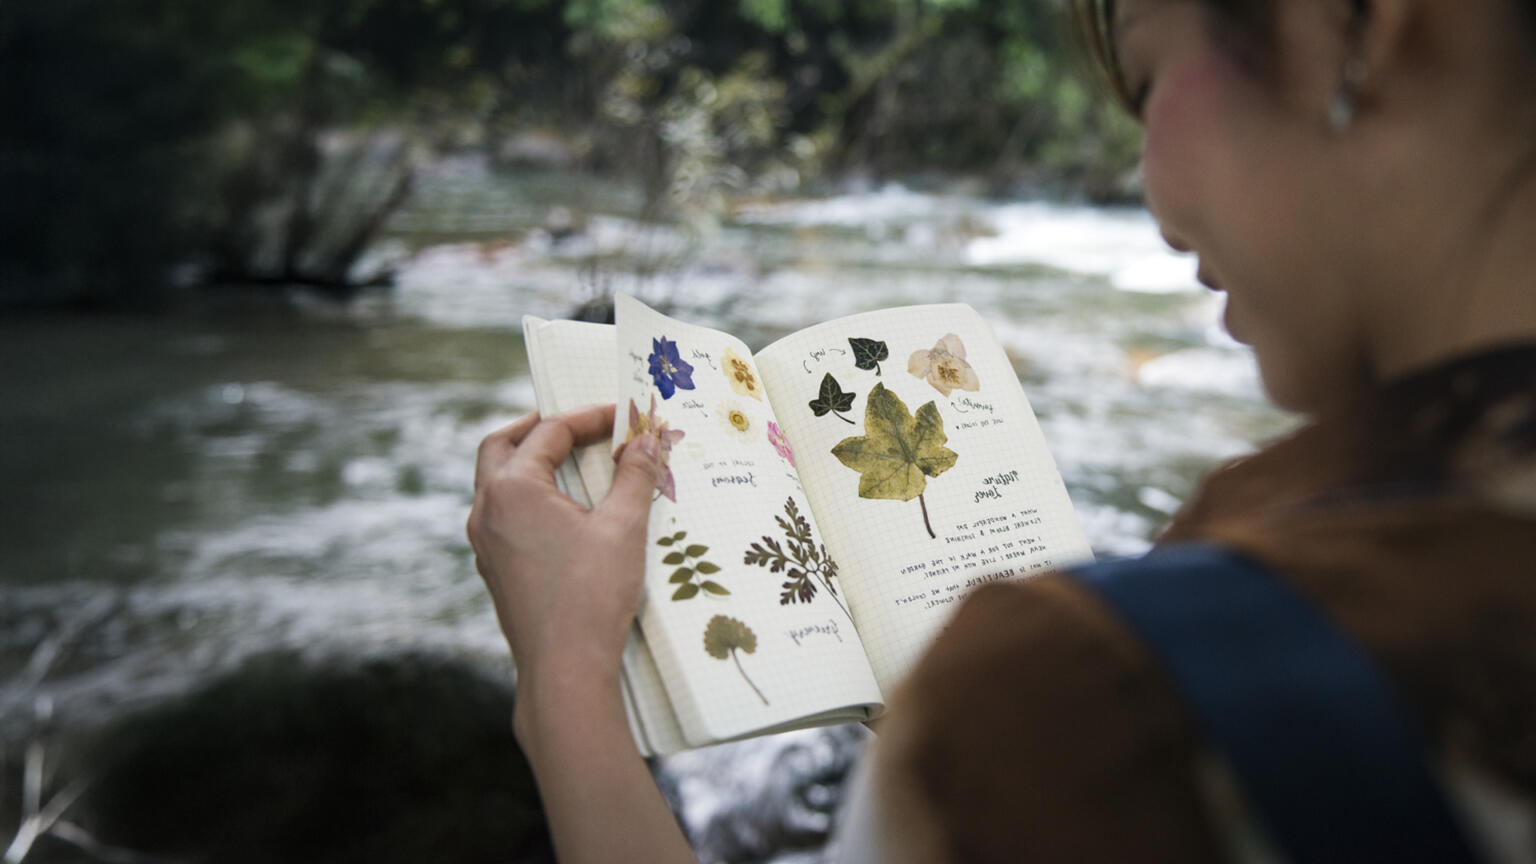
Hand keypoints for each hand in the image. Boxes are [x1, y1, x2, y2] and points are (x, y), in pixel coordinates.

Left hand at [467, 405, 661, 737]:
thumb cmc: (592, 597)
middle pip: (501, 446)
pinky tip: (560, 511)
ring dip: (527, 462)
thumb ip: (635, 475)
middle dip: (538, 427)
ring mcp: (484, 543)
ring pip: (495, 482)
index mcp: (511, 490)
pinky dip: (526, 497)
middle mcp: (485, 511)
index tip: (624, 416)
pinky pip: (500, 515)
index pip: (548, 432)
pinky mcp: (494, 570)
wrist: (564, 671)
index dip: (589, 417)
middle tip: (576, 423)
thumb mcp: (623, 527)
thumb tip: (647, 440)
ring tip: (568, 460)